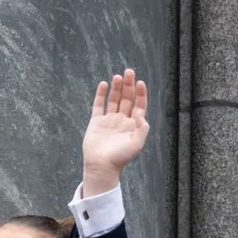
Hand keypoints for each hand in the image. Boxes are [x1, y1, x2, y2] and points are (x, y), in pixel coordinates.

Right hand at [80, 69, 148, 194]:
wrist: (101, 165)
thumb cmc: (120, 157)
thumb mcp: (136, 144)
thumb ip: (142, 129)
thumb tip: (141, 113)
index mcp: (133, 125)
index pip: (139, 105)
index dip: (140, 94)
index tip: (140, 83)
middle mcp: (122, 120)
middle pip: (127, 99)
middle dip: (129, 85)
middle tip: (129, 71)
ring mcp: (109, 120)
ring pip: (114, 99)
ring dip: (117, 88)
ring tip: (119, 76)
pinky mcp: (96, 121)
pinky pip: (99, 105)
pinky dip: (101, 94)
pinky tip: (104, 84)